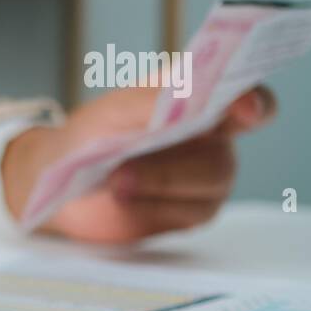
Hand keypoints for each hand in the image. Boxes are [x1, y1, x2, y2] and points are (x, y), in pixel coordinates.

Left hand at [1, 86, 275, 243]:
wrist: (56, 183)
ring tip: (116, 183)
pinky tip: (123, 200)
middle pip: (222, 156)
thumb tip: (192, 97)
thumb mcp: (113, 111)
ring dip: (160, 184)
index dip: (254, 103)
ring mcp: (203, 177)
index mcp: (199, 100)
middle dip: (173, 166)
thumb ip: (153, 101)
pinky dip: (153, 207)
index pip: (248, 98)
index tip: (243, 111)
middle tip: (123, 172)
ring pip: (210, 186)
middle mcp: (211, 138)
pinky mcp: (188, 211)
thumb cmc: (88, 135)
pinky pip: (190, 214)